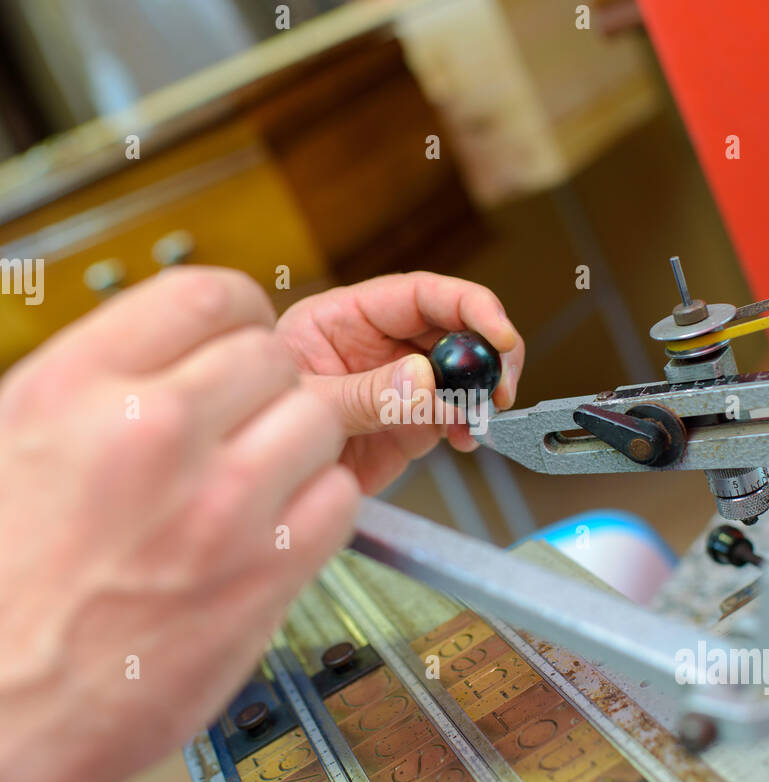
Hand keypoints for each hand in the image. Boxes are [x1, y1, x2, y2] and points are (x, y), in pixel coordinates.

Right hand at [0, 268, 358, 781]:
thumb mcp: (12, 447)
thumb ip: (97, 390)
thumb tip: (171, 356)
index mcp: (75, 388)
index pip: (205, 293)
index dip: (235, 318)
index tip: (239, 341)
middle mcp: (152, 432)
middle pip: (272, 356)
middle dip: (266, 386)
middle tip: (247, 423)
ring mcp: (219, 506)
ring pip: (319, 419)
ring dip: (299, 444)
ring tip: (260, 481)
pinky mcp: (267, 577)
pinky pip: (339, 499)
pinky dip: (320, 508)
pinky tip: (275, 531)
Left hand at [276, 271, 524, 492]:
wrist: (256, 487)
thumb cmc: (254, 425)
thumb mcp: (304, 403)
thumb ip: (363, 393)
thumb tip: (424, 378)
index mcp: (345, 317)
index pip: (418, 294)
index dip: (467, 305)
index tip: (498, 332)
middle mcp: (377, 344)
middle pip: (452, 327)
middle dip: (487, 350)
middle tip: (501, 384)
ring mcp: (399, 383)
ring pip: (462, 371)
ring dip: (483, 390)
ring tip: (479, 418)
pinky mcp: (411, 421)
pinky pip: (455, 413)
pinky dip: (471, 424)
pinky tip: (465, 438)